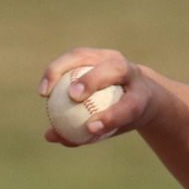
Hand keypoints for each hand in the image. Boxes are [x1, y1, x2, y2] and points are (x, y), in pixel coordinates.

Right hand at [37, 48, 157, 144]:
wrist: (138, 92)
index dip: (111, 117)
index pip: (129, 106)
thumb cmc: (122, 118)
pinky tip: (44, 88)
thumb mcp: (110, 130)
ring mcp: (114, 57)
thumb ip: (84, 134)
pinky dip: (57, 70)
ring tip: (45, 92)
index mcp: (143, 96)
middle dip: (93, 80)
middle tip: (72, 97)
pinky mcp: (97, 52)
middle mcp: (132, 73)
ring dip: (63, 70)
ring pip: (89, 56)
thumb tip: (51, 136)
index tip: (91, 128)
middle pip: (114, 69)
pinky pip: (73, 58)